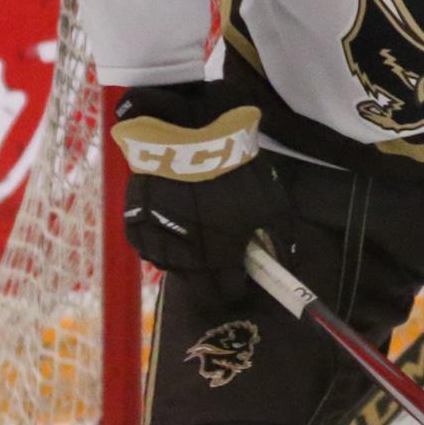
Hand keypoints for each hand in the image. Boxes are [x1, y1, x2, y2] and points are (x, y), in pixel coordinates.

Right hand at [110, 82, 294, 278]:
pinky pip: (150, 245)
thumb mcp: (271, 201)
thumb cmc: (234, 169)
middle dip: (214, 277)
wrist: (186, 131)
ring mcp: (155, 241)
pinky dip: (164, 241)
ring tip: (201, 235)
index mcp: (219, 258)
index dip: (238, 285)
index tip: (244, 275)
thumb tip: (289, 260)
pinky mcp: (134, 222)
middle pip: (198, 287)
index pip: (227, 293)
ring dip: (188, 260)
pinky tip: (176, 224)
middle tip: (225, 257)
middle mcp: (184, 258)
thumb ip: (282, 236)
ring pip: (172, 266)